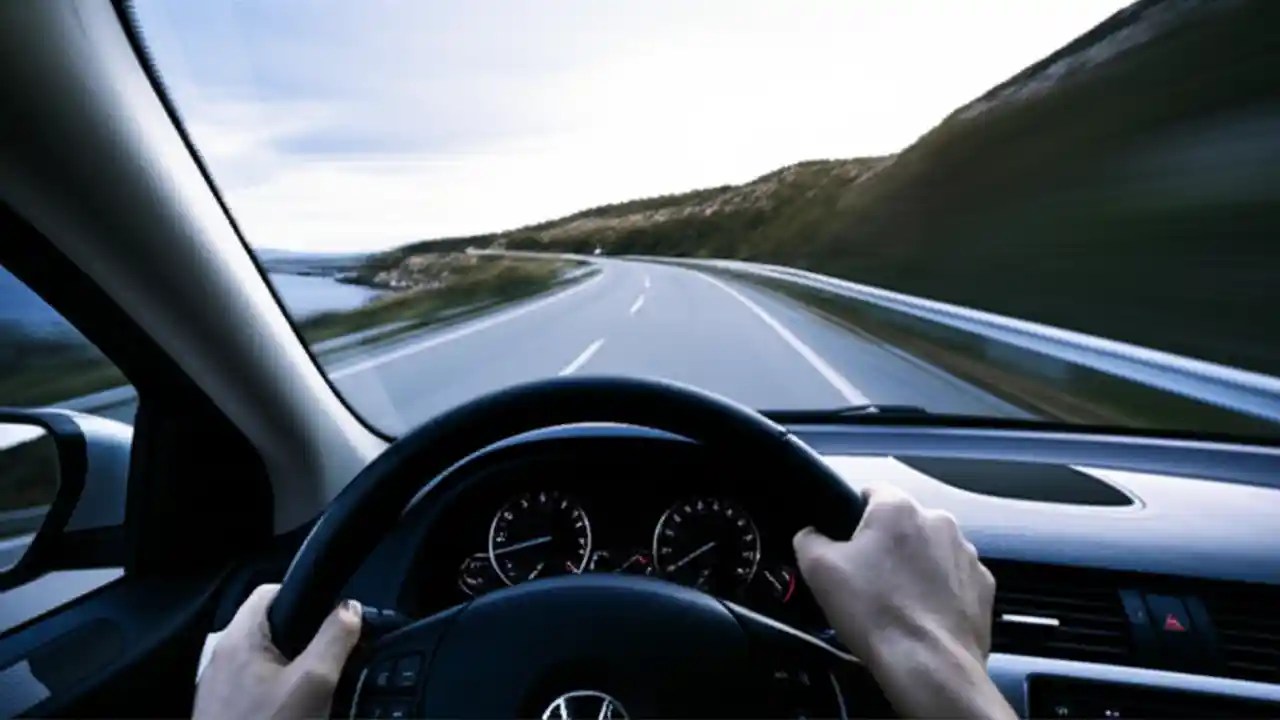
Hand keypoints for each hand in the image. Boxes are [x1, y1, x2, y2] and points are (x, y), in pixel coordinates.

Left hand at [194, 584, 361, 719]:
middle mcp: (223, 656)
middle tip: (331, 656)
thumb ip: (335, 639)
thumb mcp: (313, 683)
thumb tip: (349, 609)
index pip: (271, 591)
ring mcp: (220, 686)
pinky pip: (255, 685)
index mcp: (239, 638)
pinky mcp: (223, 711)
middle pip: (270, 626)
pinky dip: (278, 690)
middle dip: (304, 637)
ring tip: (316, 686)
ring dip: (293, 666)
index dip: (306, 596)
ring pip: (264, 658)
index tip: (332, 616)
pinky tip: (294, 710)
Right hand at [794, 485, 1013, 718]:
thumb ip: (808, 538)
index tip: (845, 542)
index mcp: (898, 508)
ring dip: (915, 566)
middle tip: (867, 579)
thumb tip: (811, 534)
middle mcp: (939, 521)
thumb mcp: (818, 570)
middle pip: (903, 523)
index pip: (871, 491)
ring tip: (896, 602)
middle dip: (886, 544)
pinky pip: (954, 579)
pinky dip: (940, 591)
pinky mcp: (983, 585)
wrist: (929, 665)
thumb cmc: (874, 613)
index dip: (853, 514)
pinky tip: (923, 616)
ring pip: (931, 550)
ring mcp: (967, 554)